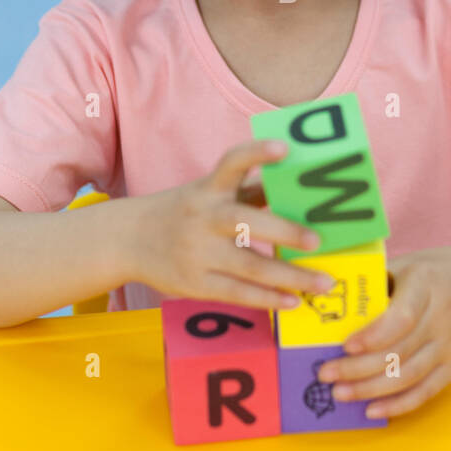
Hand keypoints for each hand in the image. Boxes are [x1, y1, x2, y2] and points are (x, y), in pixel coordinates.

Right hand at [129, 140, 335, 309]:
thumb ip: (250, 190)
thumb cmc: (185, 212)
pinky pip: (238, 293)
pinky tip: (293, 301)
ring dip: (290, 276)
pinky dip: (268, 299)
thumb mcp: (210, 193)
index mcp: (209, 188)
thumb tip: (300, 188)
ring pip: (250, 266)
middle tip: (318, 240)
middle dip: (285, 231)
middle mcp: (204, 217)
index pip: (232, 163)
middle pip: (246, 221)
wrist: (127, 240)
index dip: (257, 153)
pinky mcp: (195, 284)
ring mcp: (198, 252)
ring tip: (323, 282)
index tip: (284, 149)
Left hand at [315, 241, 450, 417]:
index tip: (345, 345)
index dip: (373, 335)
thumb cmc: (441, 270)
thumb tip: (334, 304)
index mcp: (427, 286)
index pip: (402, 318)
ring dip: (371, 390)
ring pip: (409, 376)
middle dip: (358, 368)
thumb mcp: (410, 263)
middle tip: (325, 374)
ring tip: (340, 393)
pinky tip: (372, 410)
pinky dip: (399, 405)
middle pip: (399, 352)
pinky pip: (427, 391)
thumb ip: (378, 282)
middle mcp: (442, 318)